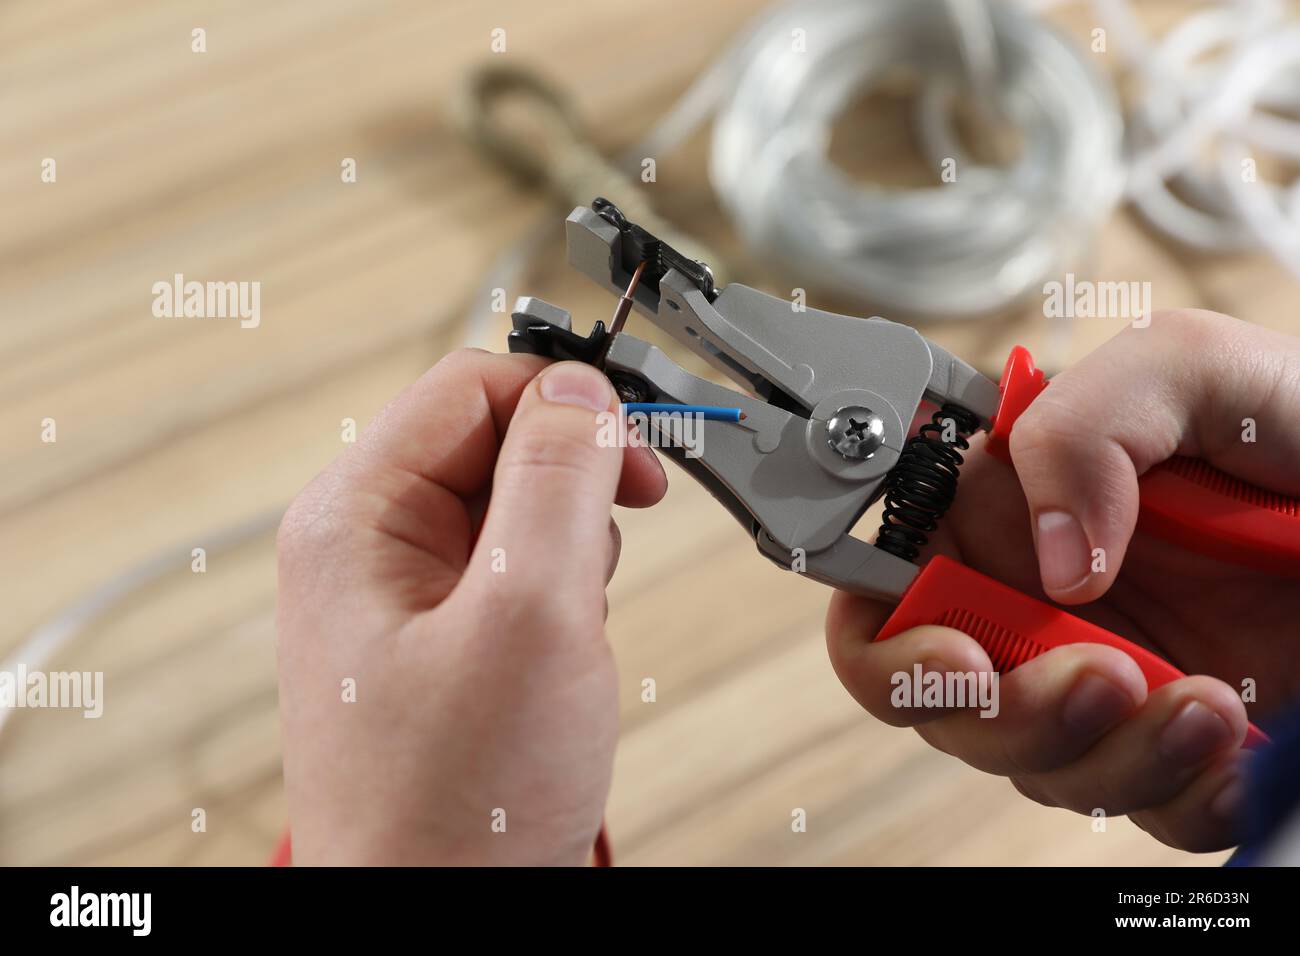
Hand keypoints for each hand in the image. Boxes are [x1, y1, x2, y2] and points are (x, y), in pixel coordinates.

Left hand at [276, 351, 665, 864]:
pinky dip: (558, 599)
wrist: (438, 926)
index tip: (637, 457)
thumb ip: (558, 480)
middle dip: (571, 487)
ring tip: (569, 629)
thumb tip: (579, 388)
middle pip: (493, 443)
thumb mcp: (531, 615)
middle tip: (607, 554)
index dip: (565, 405)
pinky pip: (512, 576)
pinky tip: (558, 657)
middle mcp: (367, 548)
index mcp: (356, 518)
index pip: (472, 388)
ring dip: (569, 551)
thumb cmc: (460, 807)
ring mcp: (401, 600)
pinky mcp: (438, 644)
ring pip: (512, 510)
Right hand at [827, 310, 1299, 851]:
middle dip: (1005, 716)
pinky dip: (1180, 794)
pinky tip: (1234, 739)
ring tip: (1207, 698)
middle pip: (941, 705)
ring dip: (1110, 753)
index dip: (886, 643)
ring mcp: (1100, 676)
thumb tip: (1051, 565)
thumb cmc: (1299, 421)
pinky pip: (1142, 810)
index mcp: (1001, 515)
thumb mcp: (1189, 370)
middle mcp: (1032, 603)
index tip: (956, 654)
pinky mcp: (1174, 741)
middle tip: (1101, 676)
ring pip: (1036, 767)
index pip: (882, 595)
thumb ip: (1082, 429)